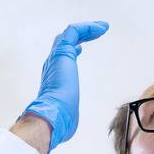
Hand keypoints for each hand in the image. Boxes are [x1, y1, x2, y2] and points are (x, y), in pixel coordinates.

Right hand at [20, 20, 108, 153]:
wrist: (52, 118)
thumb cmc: (59, 121)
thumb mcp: (66, 115)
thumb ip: (67, 115)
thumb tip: (68, 126)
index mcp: (52, 78)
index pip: (60, 59)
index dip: (71, 51)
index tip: (80, 48)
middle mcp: (52, 65)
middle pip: (64, 42)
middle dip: (80, 35)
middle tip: (95, 31)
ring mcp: (56, 58)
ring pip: (69, 34)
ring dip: (86, 29)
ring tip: (102, 27)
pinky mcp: (62, 53)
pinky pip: (74, 32)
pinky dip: (87, 28)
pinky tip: (100, 28)